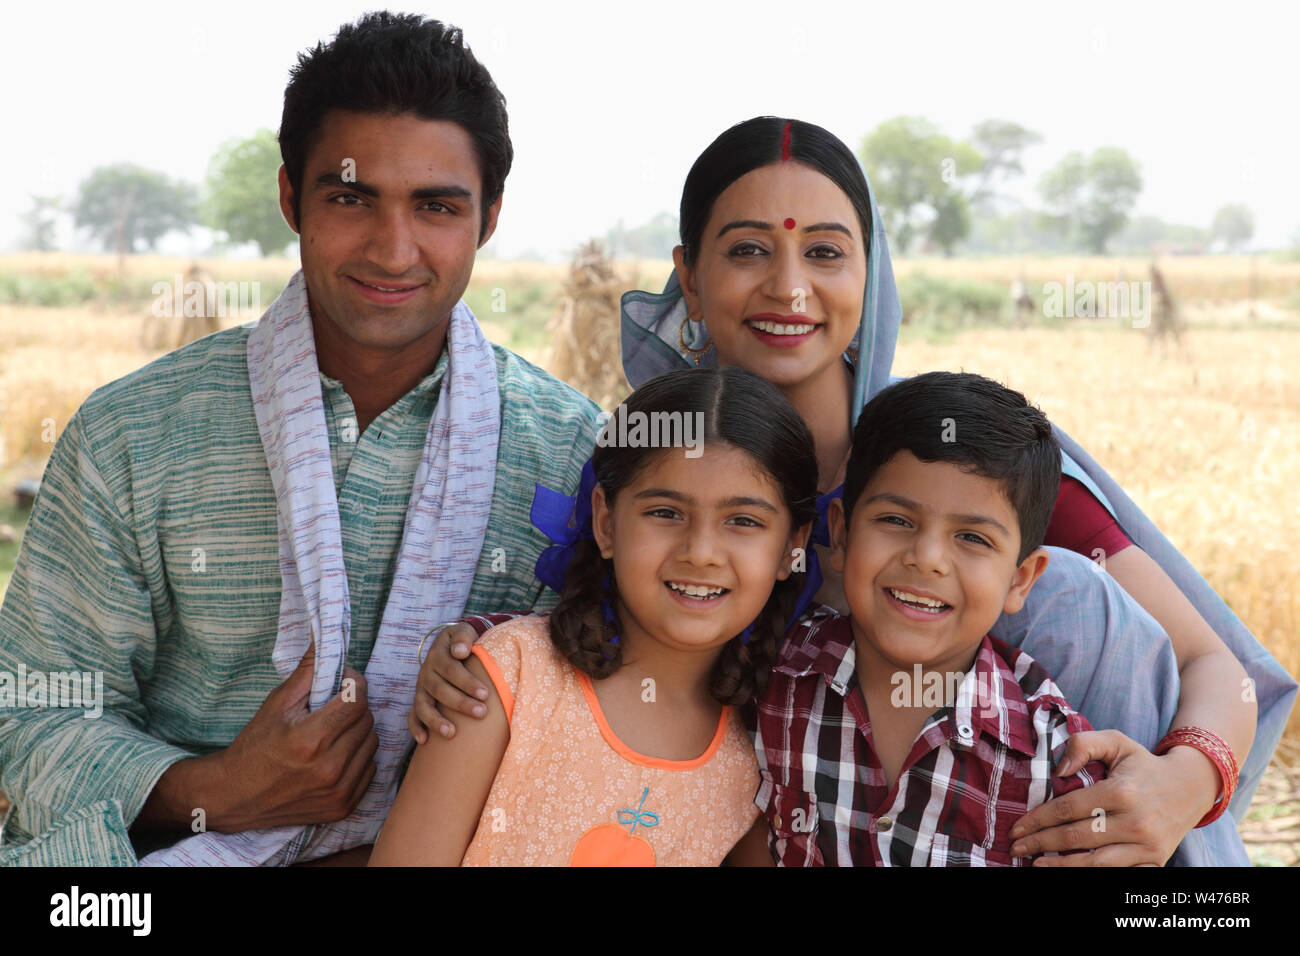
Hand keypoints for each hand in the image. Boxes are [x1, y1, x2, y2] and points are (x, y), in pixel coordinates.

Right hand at [207, 642, 378, 830]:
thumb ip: (308, 670)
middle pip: (367, 719)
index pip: (357, 698)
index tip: (341, 682)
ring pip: (372, 742)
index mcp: (311, 739)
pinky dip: (358, 756)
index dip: (352, 684)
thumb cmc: (255, 745)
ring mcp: (339, 791)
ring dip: (357, 731)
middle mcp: (329, 768)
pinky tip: (334, 754)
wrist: (235, 796)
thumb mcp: (277, 703)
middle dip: (353, 706)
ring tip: (331, 731)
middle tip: (331, 707)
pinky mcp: (343, 806)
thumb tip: (325, 636)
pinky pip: (370, 767)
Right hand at [407, 623, 489, 743]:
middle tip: (481, 712)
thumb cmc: (464, 642)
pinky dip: (416, 728)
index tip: (485, 693)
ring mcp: (421, 688)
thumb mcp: (464, 631)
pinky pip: (413, 715)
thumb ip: (463, 637)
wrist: (452, 646)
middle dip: (460, 703)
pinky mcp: (419, 700)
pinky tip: (424, 741)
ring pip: (423, 705)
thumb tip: (460, 651)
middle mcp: (427, 672)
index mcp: (438, 655)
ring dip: (436, 720)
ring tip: (451, 733)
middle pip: (439, 689)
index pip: (451, 669)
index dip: (466, 682)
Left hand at [1008, 729, 1218, 865]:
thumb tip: (1058, 771)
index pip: (1068, 808)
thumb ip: (1083, 744)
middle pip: (1076, 837)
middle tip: (1017, 847)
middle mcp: (1136, 821)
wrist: (1190, 787)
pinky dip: (1088, 873)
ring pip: (1094, 862)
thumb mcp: (1115, 741)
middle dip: (1041, 843)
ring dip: (1060, 865)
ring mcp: (1147, 846)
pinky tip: (1067, 869)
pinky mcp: (1154, 861)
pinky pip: (1115, 872)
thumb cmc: (1143, 764)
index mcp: (1122, 791)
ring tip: (1035, 864)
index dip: (1038, 819)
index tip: (1017, 827)